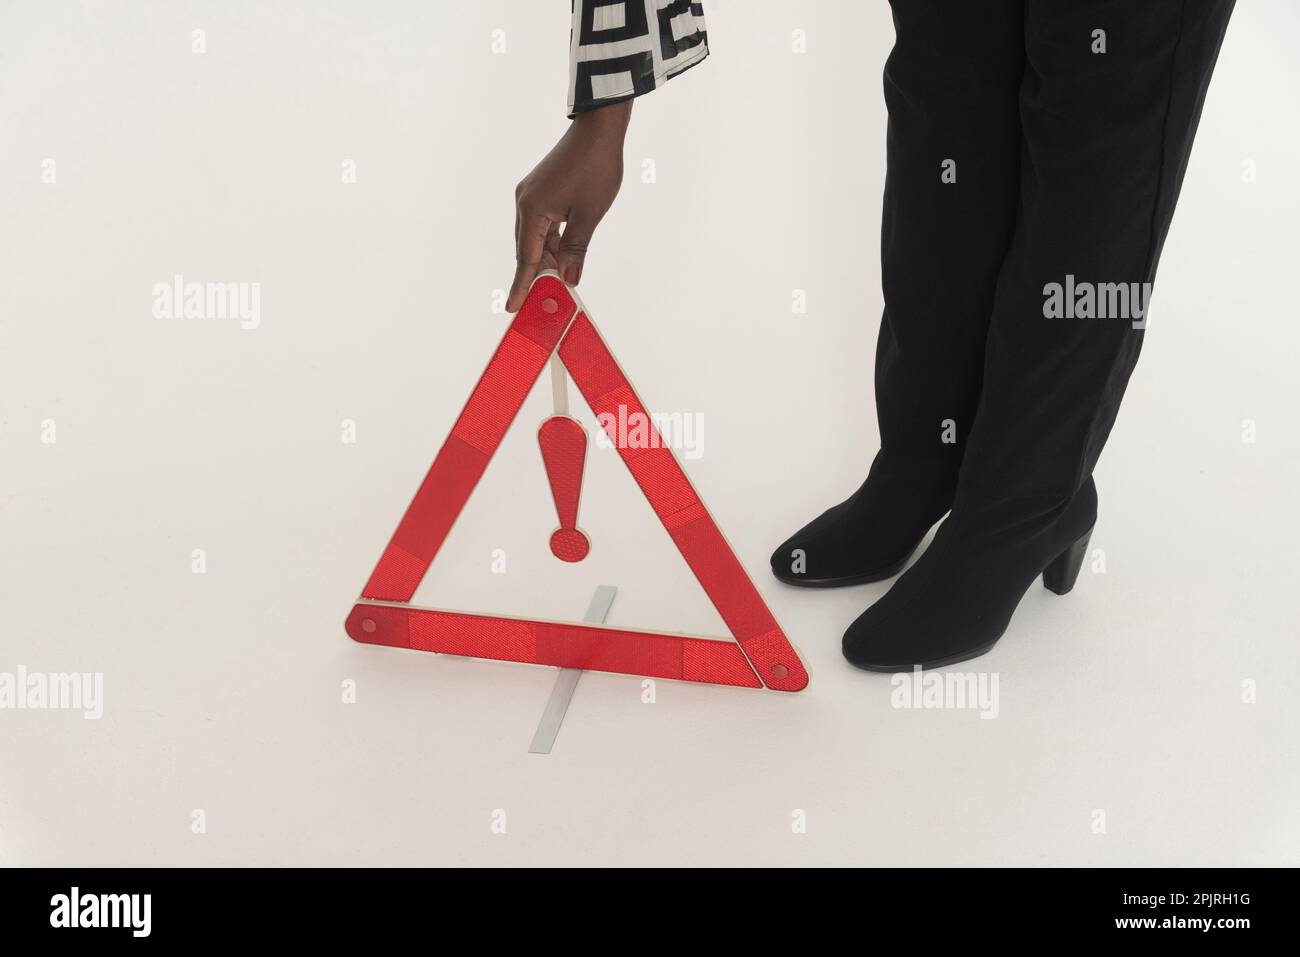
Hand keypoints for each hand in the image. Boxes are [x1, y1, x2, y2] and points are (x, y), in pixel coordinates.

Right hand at [507, 101, 631, 311]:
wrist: (599, 130)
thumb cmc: (596, 167)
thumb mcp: (589, 215)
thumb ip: (576, 249)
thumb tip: (569, 278)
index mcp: (533, 209)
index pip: (526, 258)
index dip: (521, 286)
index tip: (512, 308)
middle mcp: (525, 202)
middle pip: (527, 249)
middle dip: (536, 275)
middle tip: (545, 300)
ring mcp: (531, 194)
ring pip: (535, 237)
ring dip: (546, 257)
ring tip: (560, 278)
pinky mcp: (540, 190)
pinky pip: (541, 224)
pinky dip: (549, 241)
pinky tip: (561, 253)